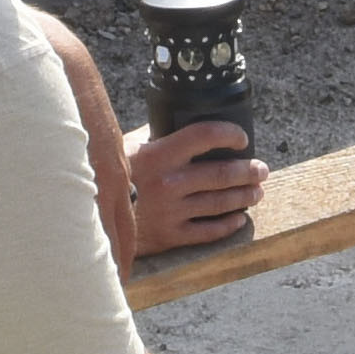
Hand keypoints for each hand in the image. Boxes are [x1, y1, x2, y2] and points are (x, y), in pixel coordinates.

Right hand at [120, 119, 262, 257]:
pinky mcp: (170, 236)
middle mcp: (168, 182)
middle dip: (248, 171)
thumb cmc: (112, 176)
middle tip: (261, 169)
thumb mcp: (129, 149)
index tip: (241, 138)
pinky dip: (228, 225)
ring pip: (220, 203)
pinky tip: (239, 219)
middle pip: (221, 173)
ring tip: (257, 191)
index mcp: (158, 155)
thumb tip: (180, 117)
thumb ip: (155, 134)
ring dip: (244, 196)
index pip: (204, 136)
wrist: (93, 216)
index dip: (229, 134)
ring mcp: (171, 211)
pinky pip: (208, 231)